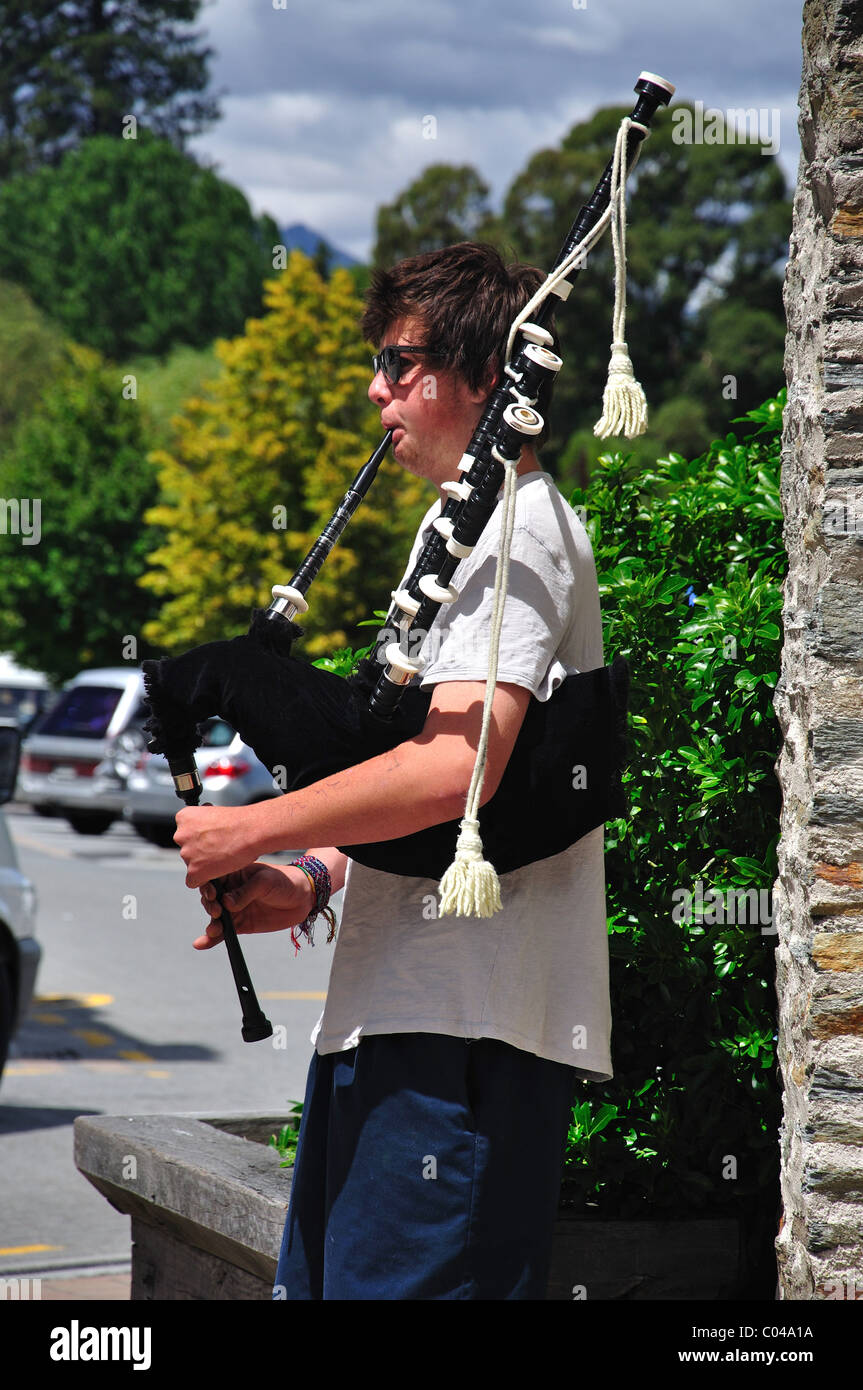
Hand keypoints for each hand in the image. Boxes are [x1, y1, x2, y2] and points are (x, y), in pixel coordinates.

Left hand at [174, 803, 262, 887]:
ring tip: (223, 857)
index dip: (199, 838)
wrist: (251, 831)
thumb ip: (202, 823)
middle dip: (200, 851)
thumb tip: (202, 829)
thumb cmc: (239, 821)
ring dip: (203, 864)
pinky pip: (193, 881)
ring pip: (191, 865)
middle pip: (187, 849)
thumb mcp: (214, 813)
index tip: (211, 839)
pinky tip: (217, 871)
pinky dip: (204, 879)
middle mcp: (181, 835)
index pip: (184, 834)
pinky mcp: (194, 871)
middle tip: (218, 849)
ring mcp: (186, 854)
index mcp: (183, 818)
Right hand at [194, 863, 314, 950]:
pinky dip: (210, 939)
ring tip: (214, 929)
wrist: (302, 899)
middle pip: (210, 898)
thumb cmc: (283, 881)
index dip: (207, 885)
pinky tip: (200, 944)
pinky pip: (222, 933)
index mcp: (232, 873)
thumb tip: (226, 903)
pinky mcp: (239, 925)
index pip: (212, 877)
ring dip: (211, 922)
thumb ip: (246, 891)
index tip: (212, 893)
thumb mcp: (265, 881)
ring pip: (215, 916)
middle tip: (218, 911)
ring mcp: (233, 908)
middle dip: (210, 905)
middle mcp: (229, 890)